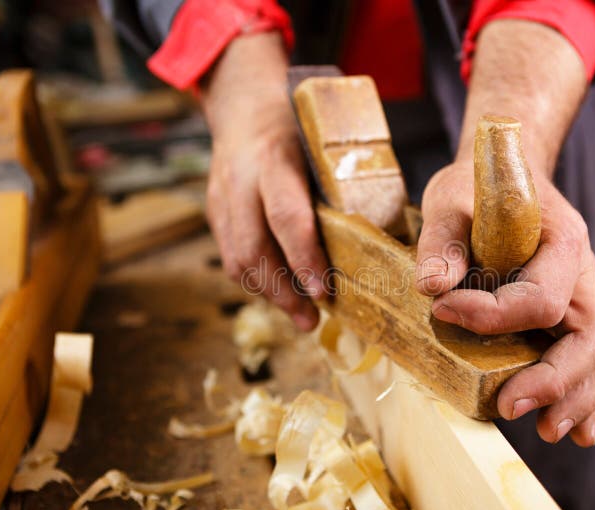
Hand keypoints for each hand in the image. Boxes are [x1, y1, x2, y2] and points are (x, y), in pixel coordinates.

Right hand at [201, 34, 326, 330]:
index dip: (304, 258)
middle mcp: (241, 181)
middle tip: (312, 319)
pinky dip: (256, 281)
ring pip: (237, 260)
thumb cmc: (297, 124)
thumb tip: (379, 232)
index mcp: (274, 159)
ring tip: (301, 314)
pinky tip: (280, 292)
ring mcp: (221, 197)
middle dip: (283, 292)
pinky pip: (231, 255)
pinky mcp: (215, 211)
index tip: (323, 292)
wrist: (243, 103)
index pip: (287, 217)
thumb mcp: (321, 140)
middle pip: (254, 250)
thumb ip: (338, 181)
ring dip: (269, 294)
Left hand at [416, 162, 594, 446]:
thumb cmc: (480, 186)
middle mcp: (581, 274)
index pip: (540, 298)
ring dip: (578, 397)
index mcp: (562, 241)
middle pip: (592, 338)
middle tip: (510, 407)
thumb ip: (442, 240)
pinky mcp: (570, 315)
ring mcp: (581, 297)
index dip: (492, 317)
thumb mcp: (451, 200)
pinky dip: (584, 395)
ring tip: (547, 430)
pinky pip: (591, 359)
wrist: (509, 175)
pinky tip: (573, 431)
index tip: (445, 313)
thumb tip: (431, 289)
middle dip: (554, 379)